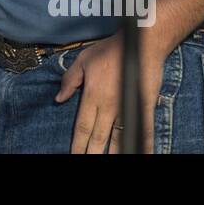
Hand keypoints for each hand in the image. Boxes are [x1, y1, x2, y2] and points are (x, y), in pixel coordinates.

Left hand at [55, 31, 164, 153]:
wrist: (141, 43)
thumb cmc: (111, 49)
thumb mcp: (83, 60)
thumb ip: (70, 80)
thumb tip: (59, 98)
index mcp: (93, 96)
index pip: (83, 126)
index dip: (78, 144)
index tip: (73, 154)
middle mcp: (110, 106)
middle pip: (98, 137)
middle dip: (92, 153)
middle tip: (86, 161)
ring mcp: (128, 107)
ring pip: (119, 138)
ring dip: (113, 152)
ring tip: (107, 161)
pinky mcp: (144, 106)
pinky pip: (144, 130)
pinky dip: (143, 143)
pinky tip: (140, 151)